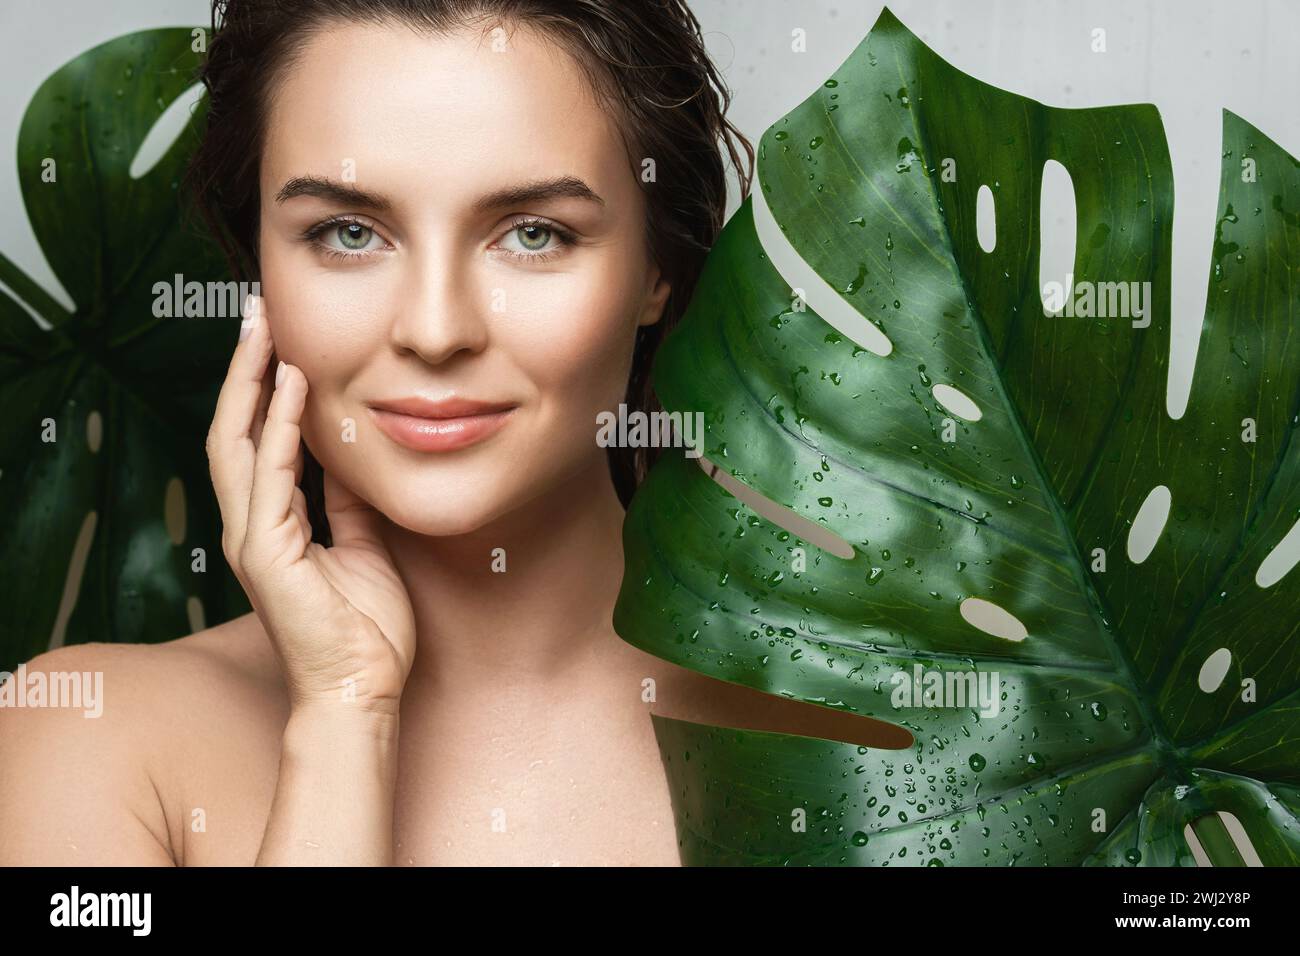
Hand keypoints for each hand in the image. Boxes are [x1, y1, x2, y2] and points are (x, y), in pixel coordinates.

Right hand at [205, 294, 415, 715]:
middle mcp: (252, 526)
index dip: (263, 388)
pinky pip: (271, 476)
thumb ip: (348, 504)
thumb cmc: (366, 630)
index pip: (256, 440)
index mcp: (273, 524)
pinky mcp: (267, 553)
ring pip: (237, 443)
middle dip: (244, 369)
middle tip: (258, 311)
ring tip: (264, 328)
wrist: (363, 691)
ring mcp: (253, 539)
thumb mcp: (365, 547)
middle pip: (233, 429)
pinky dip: (279, 427)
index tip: (279, 338)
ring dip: (250, 382)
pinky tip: (291, 386)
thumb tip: (351, 459)